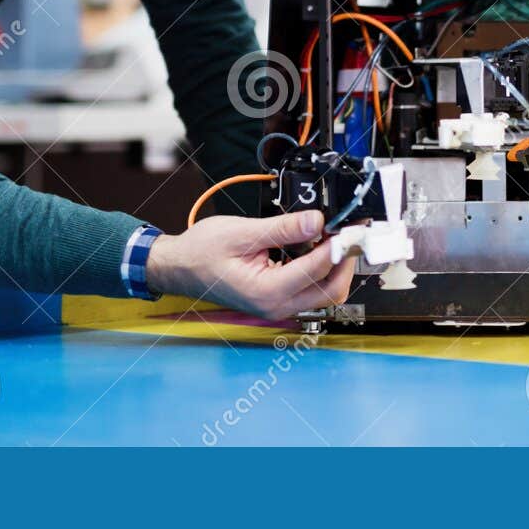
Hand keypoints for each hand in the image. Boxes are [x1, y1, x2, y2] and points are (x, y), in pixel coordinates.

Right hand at [144, 209, 355, 321]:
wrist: (179, 267)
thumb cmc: (201, 252)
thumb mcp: (244, 232)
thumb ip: (284, 228)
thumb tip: (317, 221)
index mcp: (267, 292)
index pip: (318, 269)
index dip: (338, 244)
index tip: (349, 223)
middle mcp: (276, 307)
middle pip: (331, 290)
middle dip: (345, 260)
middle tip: (349, 230)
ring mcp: (277, 307)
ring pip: (325, 292)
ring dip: (336, 265)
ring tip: (333, 234)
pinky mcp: (278, 300)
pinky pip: (311, 289)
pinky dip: (321, 269)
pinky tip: (317, 245)